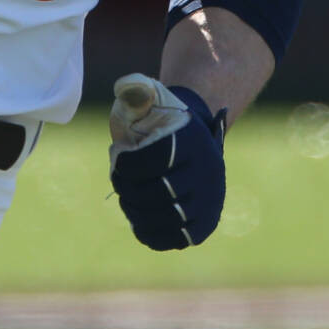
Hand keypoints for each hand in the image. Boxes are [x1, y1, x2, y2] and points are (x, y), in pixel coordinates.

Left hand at [106, 74, 226, 250]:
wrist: (194, 139)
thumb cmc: (162, 120)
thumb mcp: (151, 99)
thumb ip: (136, 92)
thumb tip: (126, 89)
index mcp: (193, 140)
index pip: (154, 160)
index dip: (125, 164)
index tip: (118, 157)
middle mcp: (208, 172)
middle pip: (158, 194)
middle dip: (128, 189)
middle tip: (120, 180)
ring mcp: (210, 200)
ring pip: (165, 220)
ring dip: (136, 211)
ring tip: (128, 197)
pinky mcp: (206, 224)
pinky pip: (173, 239)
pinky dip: (149, 231)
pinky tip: (139, 216)